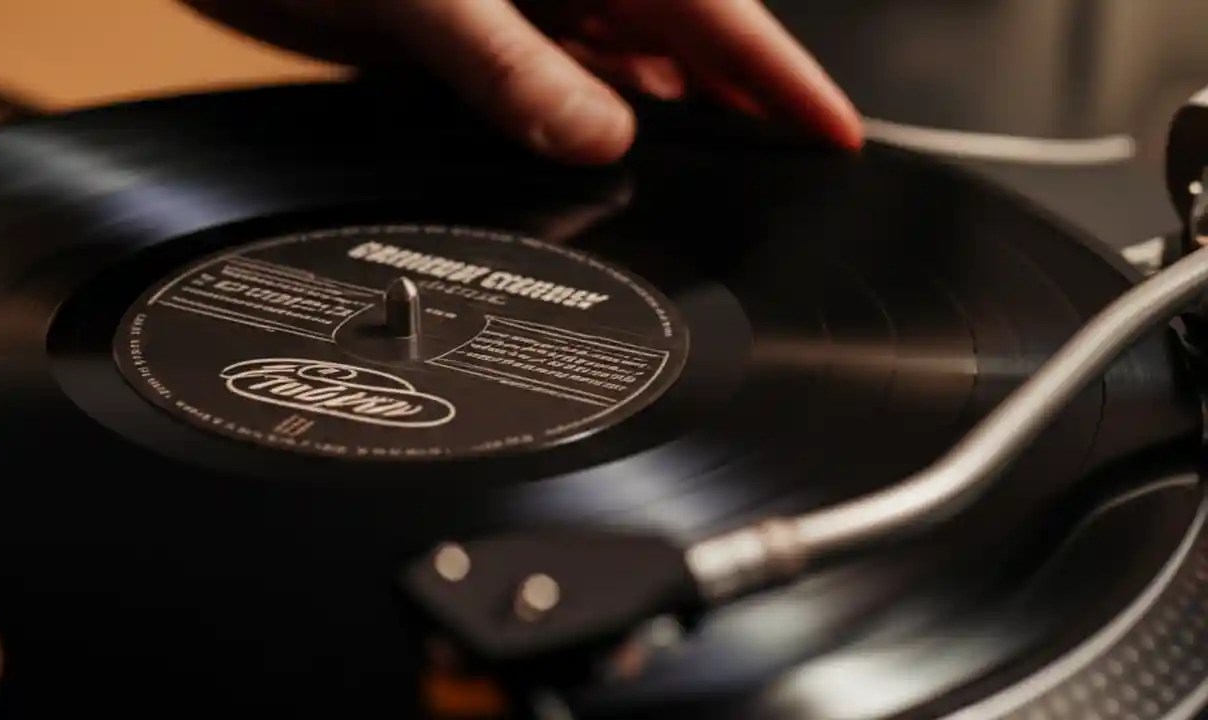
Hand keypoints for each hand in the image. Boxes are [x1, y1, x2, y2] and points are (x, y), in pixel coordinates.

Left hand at [180, 0, 862, 163]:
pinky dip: (576, 133)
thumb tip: (598, 138)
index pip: (713, 13)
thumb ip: (511, 63)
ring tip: (705, 188)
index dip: (781, 76)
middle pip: (679, 51)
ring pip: (615, 79)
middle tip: (785, 178)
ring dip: (656, 130)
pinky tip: (594, 169)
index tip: (836, 132)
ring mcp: (517, 12)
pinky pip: (547, 97)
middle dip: (735, 110)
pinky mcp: (466, 48)